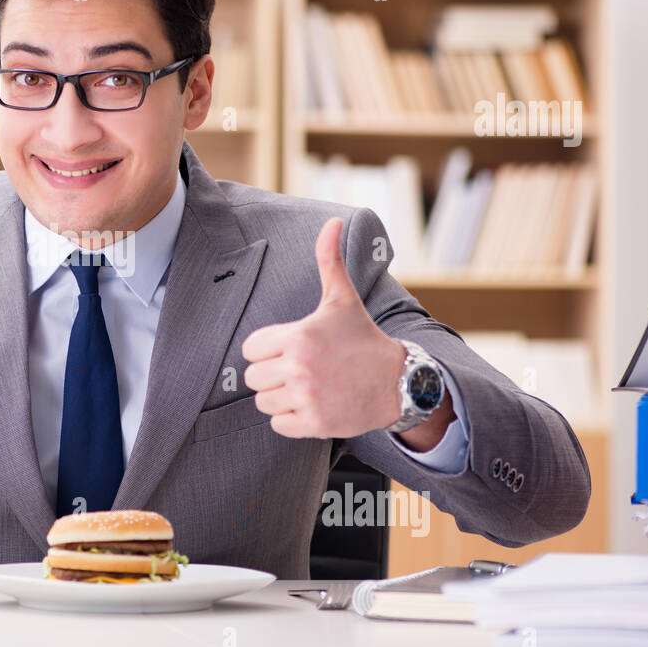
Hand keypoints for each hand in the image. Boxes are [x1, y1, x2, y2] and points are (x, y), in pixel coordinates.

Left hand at [241, 216, 403, 438]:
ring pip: (263, 403)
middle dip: (271, 375)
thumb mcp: (342, 299)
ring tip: (306, 387)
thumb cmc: (362, 339)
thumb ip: (328, 260)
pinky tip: (312, 405)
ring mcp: (306, 397)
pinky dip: (290, 419)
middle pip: (252, 378)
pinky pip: (278, 424)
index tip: (289, 349)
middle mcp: (299, 367)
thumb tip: (331, 221)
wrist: (397, 382)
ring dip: (279, 398)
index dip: (267, 349)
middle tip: (297, 370)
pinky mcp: (314, 423)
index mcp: (298, 336)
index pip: (250, 349)